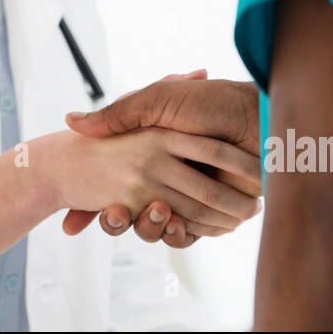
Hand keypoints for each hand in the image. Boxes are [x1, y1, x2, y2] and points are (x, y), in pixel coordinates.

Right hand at [62, 73, 262, 246]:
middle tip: (112, 212)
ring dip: (147, 227)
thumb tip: (71, 121)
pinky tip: (171, 223)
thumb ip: (118, 113)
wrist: (262, 119)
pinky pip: (188, 234)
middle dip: (117, 218)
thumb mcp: (156, 99)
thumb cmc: (212, 102)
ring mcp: (192, 196)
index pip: (116, 178)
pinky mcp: (214, 216)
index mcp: (156, 147)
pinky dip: (178, 234)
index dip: (95, 200)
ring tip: (141, 215)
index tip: (83, 210)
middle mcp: (171, 172)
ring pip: (156, 225)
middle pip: (132, 208)